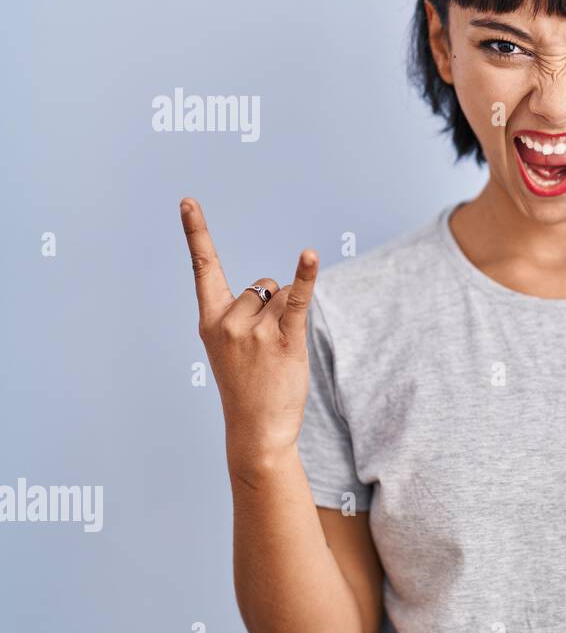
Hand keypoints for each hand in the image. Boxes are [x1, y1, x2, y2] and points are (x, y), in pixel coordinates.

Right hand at [180, 196, 319, 465]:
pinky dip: (307, 276)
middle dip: (272, 308)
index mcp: (210, 321)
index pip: (203, 268)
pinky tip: (310, 255)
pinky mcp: (284, 339)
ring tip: (278, 355)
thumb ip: (245, 313)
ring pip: (285, 295)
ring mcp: (255, 331)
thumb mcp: (232, 348)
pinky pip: (298, 300)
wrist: (257, 431)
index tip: (188, 201)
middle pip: (264, 286)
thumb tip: (275, 287)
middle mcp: (228, 321)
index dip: (197, 233)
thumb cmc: (249, 387)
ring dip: (290, 318)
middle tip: (264, 350)